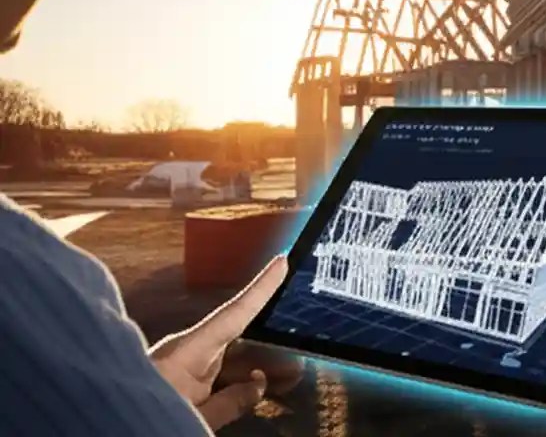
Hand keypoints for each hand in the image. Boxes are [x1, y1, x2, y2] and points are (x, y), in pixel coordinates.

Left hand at [148, 255, 303, 430]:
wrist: (106, 426)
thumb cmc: (143, 416)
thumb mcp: (196, 417)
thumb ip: (229, 402)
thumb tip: (258, 386)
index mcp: (187, 351)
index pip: (234, 313)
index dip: (261, 288)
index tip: (281, 261)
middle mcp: (186, 352)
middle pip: (239, 341)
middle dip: (272, 349)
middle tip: (302, 356)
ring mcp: (181, 366)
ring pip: (230, 360)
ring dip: (258, 369)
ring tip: (290, 376)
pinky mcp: (177, 381)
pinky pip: (215, 375)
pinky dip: (238, 382)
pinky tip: (257, 390)